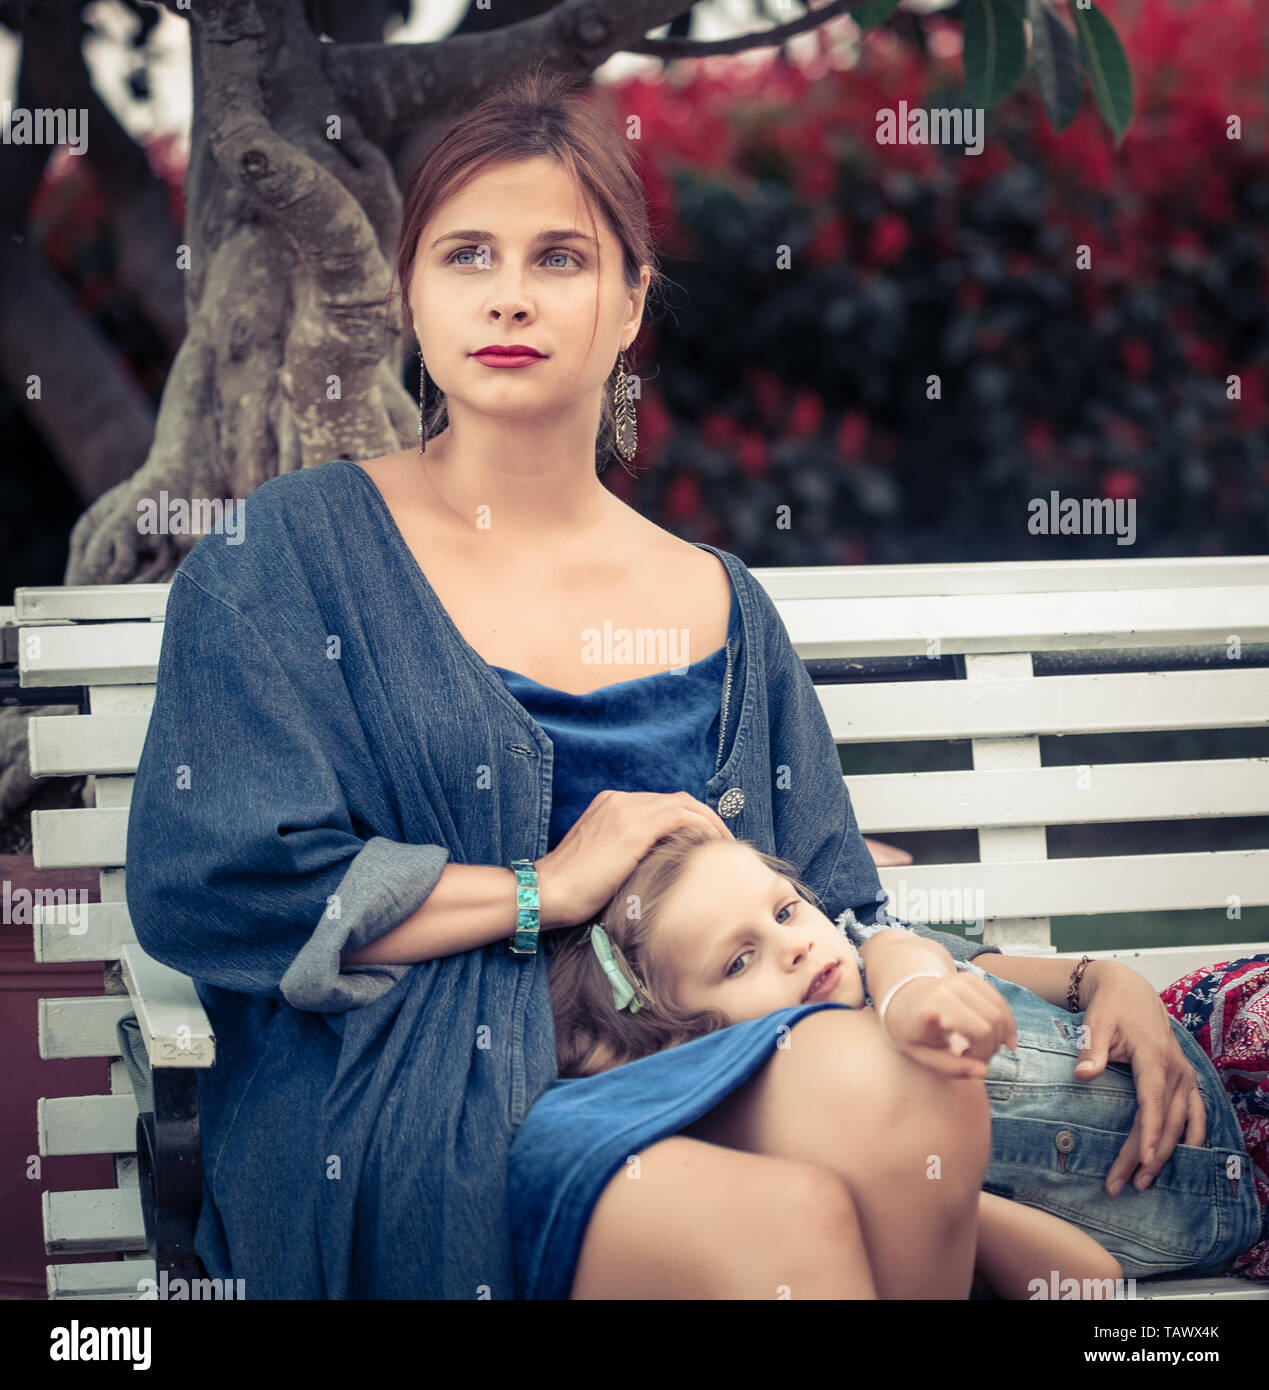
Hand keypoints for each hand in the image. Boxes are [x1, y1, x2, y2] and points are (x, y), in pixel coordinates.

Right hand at [533, 790, 734, 928]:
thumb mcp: (603, 858)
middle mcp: (619, 800)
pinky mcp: (633, 829)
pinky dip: (702, 826)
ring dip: (710, 821)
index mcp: (610, 804)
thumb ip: (628, 850)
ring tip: (724, 843)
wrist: (547, 892)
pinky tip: (712, 844)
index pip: (661, 803)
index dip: (688, 817)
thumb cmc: (572, 887)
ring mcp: (625, 811)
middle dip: (705, 816)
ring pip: (683, 804)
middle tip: (723, 840)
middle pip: (676, 799)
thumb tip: (661, 862)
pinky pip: (681, 817)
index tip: (705, 839)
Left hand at [879, 971, 1017, 1078]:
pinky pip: (1001, 1004)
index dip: (934, 1019)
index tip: (932, 1015)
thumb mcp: (923, 1056)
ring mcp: (959, 981)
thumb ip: (952, 1068)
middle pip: (986, 1028)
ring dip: (998, 1039)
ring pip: (999, 1015)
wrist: (905, 999)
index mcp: (925, 1012)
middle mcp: (943, 992)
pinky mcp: (972, 978)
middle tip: (974, 1060)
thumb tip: (985, 1072)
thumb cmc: (916, 1032)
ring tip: (980, 1050)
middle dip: (988, 1052)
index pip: (937, 1019)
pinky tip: (999, 1041)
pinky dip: (1007, 1025)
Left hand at [1073, 963, 1206, 1195]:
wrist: (1131, 992)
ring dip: (1168, 1155)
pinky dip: (1189, 1141)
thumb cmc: (1111, 1008)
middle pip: (1166, 1122)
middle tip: (1123, 1184)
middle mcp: (1177, 1070)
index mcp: (1154, 1057)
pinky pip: (1196, 1117)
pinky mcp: (1187, 1082)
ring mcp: (1186, 1077)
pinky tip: (1178, 1162)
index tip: (1142, 1161)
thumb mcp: (1096, 1022)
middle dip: (1147, 1157)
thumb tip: (1082, 1076)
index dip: (1149, 1133)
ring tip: (1143, 1182)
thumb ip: (1091, 1049)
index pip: (1154, 1102)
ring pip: (1182, 1125)